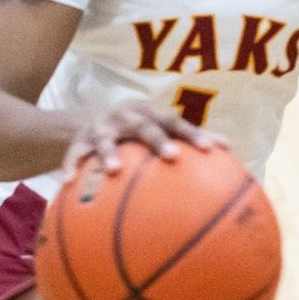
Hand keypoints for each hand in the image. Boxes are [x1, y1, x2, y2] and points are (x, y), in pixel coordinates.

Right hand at [62, 100, 226, 176]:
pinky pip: (74, 154)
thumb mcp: (159, 129)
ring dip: (108, 153)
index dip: (194, 134)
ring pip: (105, 139)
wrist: (91, 118)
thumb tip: (231, 149)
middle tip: (171, 156)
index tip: (211, 151)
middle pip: (144, 126)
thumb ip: (191, 139)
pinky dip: (70, 166)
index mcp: (152, 116)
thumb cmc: (137, 130)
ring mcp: (102, 127)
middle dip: (157, 139)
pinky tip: (67, 183)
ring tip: (112, 171)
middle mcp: (128, 117)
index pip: (176, 122)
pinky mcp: (79, 139)